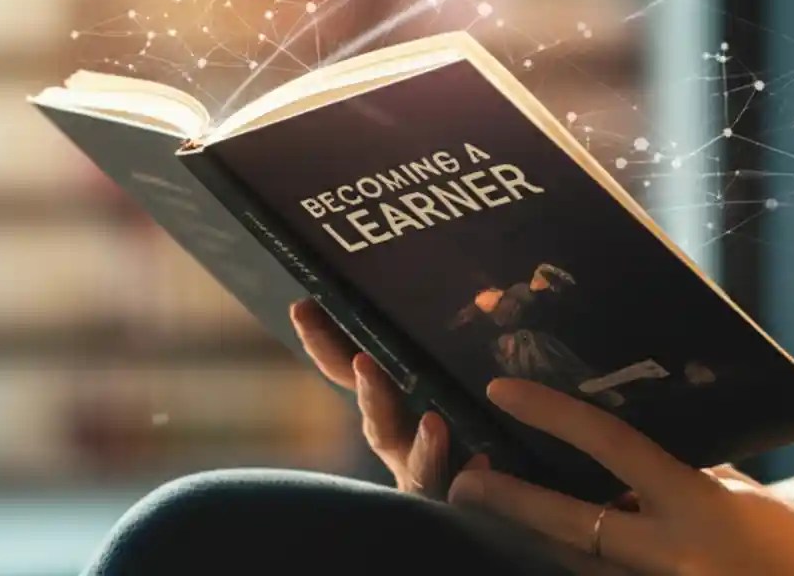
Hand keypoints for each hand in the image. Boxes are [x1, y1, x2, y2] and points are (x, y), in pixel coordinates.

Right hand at [290, 298, 487, 496]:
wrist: (490, 508)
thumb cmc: (469, 435)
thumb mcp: (449, 384)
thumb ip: (441, 349)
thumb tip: (454, 279)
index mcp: (393, 413)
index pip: (352, 375)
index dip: (327, 346)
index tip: (303, 308)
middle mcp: (404, 449)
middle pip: (379, 423)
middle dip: (370, 393)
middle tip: (363, 362)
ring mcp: (429, 485)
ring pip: (419, 468)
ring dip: (424, 447)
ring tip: (434, 424)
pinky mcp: (459, 514)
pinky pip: (465, 504)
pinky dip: (472, 483)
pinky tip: (484, 465)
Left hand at [447, 378, 793, 575]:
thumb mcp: (740, 499)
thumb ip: (687, 477)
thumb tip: (628, 459)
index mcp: (697, 504)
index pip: (611, 446)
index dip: (552, 415)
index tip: (504, 390)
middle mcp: (672, 554)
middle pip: (569, 524)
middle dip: (508, 503)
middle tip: (460, 484)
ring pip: (574, 567)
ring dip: (531, 546)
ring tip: (487, 522)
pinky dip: (575, 569)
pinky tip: (543, 557)